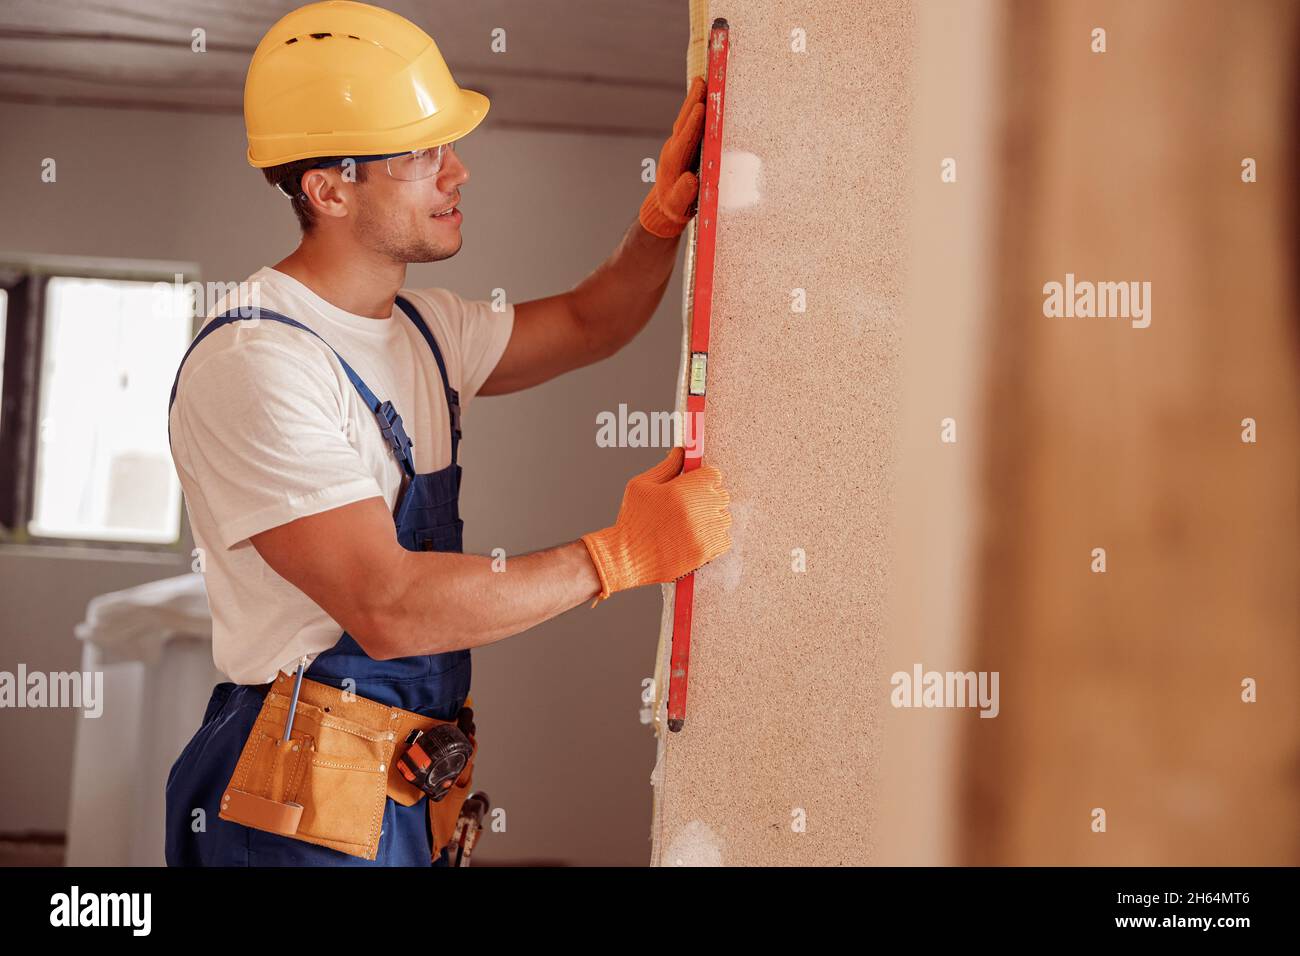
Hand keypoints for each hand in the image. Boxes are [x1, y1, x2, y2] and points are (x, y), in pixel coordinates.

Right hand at [581, 445, 731, 604]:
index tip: (695, 484)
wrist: (627, 558)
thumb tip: (681, 451)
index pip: (713, 475)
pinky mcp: (706, 552)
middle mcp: (697, 510)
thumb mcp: (642, 486)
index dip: (703, 479)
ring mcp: (704, 532)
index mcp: (682, 490)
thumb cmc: (632, 521)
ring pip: (724, 518)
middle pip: (721, 495)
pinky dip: (713, 537)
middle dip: (707, 498)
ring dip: (711, 518)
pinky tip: (695, 537)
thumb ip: (667, 467)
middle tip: (689, 506)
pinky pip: (724, 538)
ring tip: (689, 523)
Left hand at [638, 76, 706, 238]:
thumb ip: (683, 194)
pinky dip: (696, 108)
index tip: (701, 108)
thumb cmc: (674, 207)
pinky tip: (705, 96)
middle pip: (684, 121)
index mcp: (674, 162)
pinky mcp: (684, 144)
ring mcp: (678, 144)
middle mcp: (674, 148)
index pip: (685, 139)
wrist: (664, 207)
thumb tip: (692, 180)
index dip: (694, 124)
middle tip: (702, 81)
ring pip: (686, 118)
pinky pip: (691, 123)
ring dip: (694, 99)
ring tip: (703, 80)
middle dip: (693, 101)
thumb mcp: (678, 205)